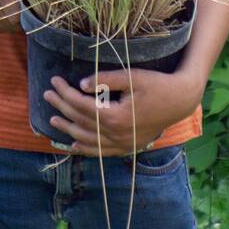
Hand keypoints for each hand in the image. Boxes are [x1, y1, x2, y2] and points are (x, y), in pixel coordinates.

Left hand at [43, 66, 203, 156]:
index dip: (65, 93)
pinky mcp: (127, 146)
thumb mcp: (132, 76)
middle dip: (62, 107)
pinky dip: (86, 149)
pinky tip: (74, 145)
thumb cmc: (157, 85)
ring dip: (69, 130)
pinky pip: (101, 151)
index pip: (81, 105)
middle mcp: (115, 134)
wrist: (180, 101)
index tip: (54, 81)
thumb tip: (81, 84)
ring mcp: (121, 144)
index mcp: (115, 116)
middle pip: (81, 122)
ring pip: (88, 140)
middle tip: (47, 95)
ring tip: (54, 119)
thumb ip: (105, 79)